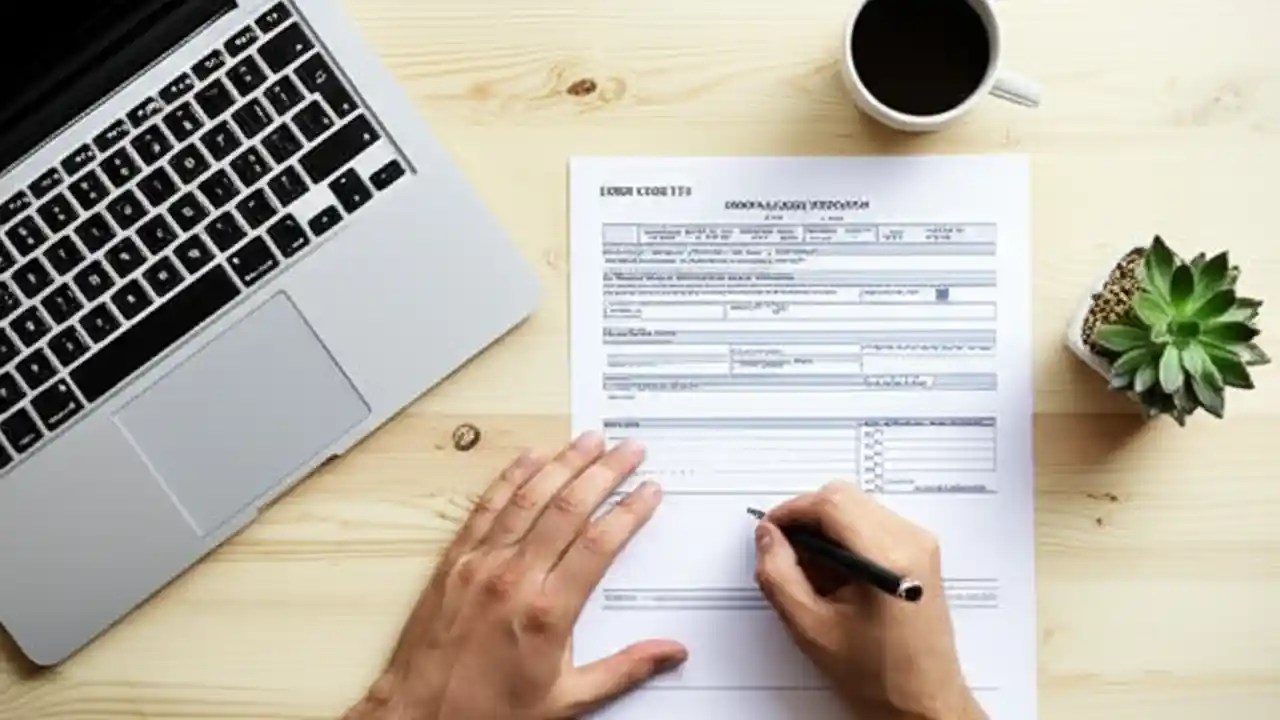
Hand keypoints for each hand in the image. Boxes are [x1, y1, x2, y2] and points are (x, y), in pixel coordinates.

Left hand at [345, 433, 686, 719]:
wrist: (419, 716)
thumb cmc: (487, 713)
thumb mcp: (566, 701)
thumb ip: (624, 671)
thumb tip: (670, 652)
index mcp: (547, 612)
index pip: (600, 544)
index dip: (630, 511)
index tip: (649, 491)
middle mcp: (514, 579)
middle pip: (569, 508)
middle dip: (605, 472)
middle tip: (630, 450)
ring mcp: (480, 564)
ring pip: (529, 498)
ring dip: (563, 463)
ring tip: (589, 440)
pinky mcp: (454, 561)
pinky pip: (487, 507)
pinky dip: (511, 477)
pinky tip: (530, 458)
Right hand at [754, 483, 984, 719]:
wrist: (925, 701)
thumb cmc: (880, 676)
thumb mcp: (812, 628)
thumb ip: (780, 576)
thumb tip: (767, 537)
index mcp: (889, 558)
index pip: (830, 504)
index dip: (791, 511)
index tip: (770, 531)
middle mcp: (912, 542)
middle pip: (844, 498)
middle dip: (807, 519)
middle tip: (786, 553)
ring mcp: (921, 545)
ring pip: (857, 507)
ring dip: (826, 529)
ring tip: (813, 575)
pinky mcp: (920, 552)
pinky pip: (873, 523)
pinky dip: (845, 538)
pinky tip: (836, 577)